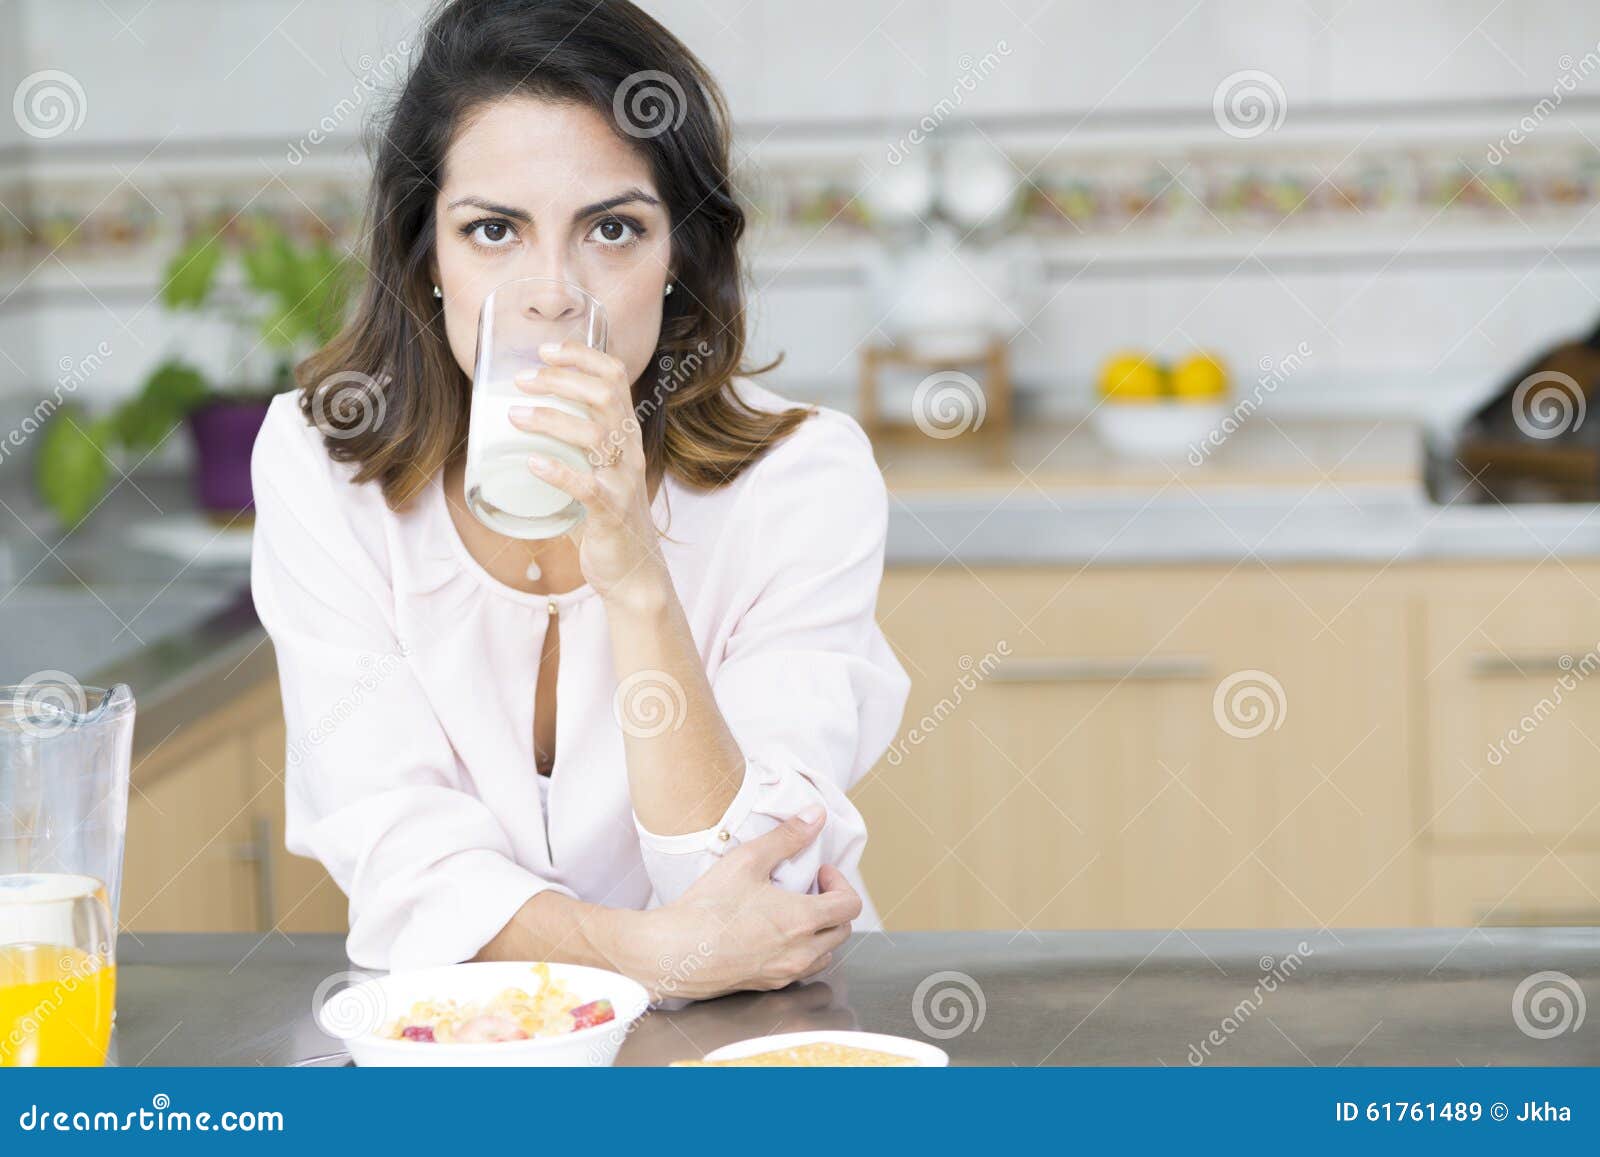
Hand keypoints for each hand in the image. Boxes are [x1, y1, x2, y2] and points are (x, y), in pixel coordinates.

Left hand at [510, 342, 665, 606]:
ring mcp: (624, 481)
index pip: (615, 377)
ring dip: (551, 420)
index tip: (545, 350)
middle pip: (604, 397)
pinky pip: (587, 487)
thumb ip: (571, 443)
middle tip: (522, 381)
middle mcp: (629, 451)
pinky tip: (532, 464)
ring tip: (515, 417)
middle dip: (560, 381)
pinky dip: (558, 472)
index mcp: (625, 434)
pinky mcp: (611, 512)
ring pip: (594, 436)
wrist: (631, 570)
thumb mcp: (594, 468)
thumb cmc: (604, 515)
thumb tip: (514, 416)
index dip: (582, 355)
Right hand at [615, 812, 861, 999]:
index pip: (850, 905)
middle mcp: (800, 952)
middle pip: (842, 930)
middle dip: (833, 905)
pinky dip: (800, 951)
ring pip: (825, 954)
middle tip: (809, 888)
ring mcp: (785, 973)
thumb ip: (787, 837)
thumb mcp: (747, 860)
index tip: (819, 872)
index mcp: (802, 920)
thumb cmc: (708, 908)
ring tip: (794, 912)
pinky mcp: (768, 985)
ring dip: (820, 932)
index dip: (840, 883)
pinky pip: (801, 969)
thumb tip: (816, 816)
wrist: (672, 953)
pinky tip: (773, 934)